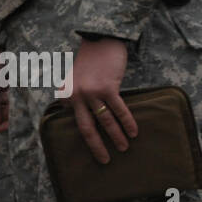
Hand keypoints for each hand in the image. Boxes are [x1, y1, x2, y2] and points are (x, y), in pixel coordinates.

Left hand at [68, 37, 138, 163]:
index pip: (75, 121)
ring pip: (105, 121)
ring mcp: (91, 92)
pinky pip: (119, 110)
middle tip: (104, 160)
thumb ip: (74, 94)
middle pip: (86, 127)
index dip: (84, 137)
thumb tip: (74, 112)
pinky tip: (134, 132)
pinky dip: (127, 122)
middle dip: (96, 146)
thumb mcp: (75, 77)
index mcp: (67, 94)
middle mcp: (76, 95)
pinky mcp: (107, 87)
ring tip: (124, 148)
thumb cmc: (90, 60)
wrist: (100, 40)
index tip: (93, 150)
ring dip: (116, 136)